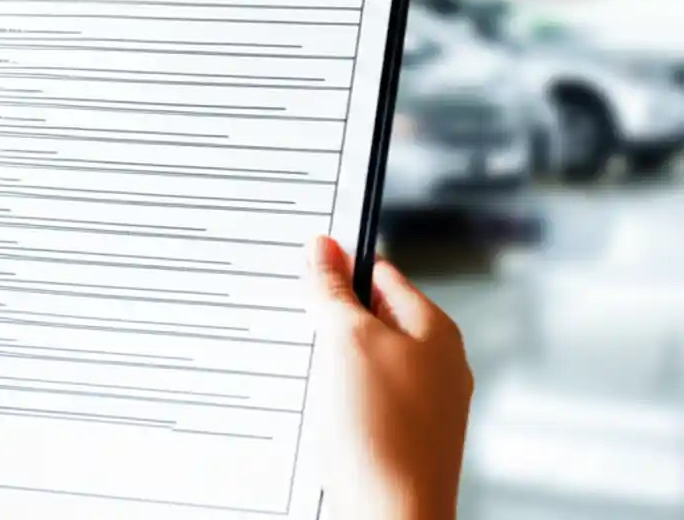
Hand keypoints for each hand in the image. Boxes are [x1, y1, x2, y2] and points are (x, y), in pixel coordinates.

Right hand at [305, 236, 472, 519]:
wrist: (391, 516)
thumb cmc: (384, 435)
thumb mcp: (348, 342)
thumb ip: (333, 292)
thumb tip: (323, 249)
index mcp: (435, 330)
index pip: (382, 272)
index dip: (341, 266)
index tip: (306, 267)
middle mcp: (436, 363)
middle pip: (373, 315)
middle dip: (332, 318)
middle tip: (306, 327)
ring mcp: (422, 401)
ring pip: (366, 358)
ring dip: (334, 360)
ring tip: (319, 377)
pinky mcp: (403, 433)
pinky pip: (365, 397)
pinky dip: (340, 398)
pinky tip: (327, 412)